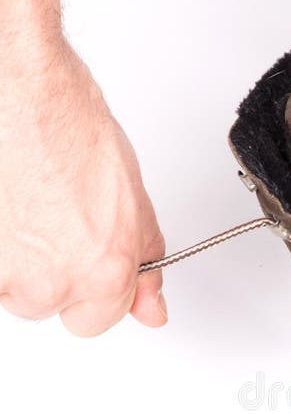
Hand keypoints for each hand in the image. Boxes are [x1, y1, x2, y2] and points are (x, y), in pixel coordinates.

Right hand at [0, 39, 166, 335]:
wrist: (23, 91)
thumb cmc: (71, 130)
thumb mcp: (133, 206)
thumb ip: (143, 267)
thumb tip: (153, 312)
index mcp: (104, 276)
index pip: (96, 321)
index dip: (91, 289)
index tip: (84, 259)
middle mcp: (53, 284)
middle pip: (47, 306)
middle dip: (49, 274)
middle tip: (51, 221)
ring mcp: (6, 273)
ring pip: (11, 288)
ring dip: (15, 260)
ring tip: (25, 207)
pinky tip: (6, 206)